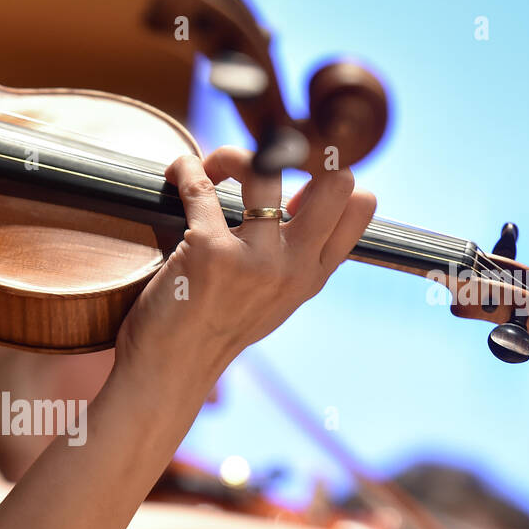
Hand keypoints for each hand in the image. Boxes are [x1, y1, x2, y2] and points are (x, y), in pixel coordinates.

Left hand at [114, 146, 375, 374]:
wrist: (168, 373)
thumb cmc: (212, 334)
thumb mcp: (273, 302)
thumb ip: (295, 260)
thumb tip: (306, 195)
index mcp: (311, 277)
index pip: (360, 207)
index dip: (331, 177)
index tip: (295, 175)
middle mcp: (292, 267)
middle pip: (333, 180)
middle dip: (298, 154)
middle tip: (259, 163)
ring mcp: (253, 259)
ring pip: (268, 169)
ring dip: (234, 155)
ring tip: (213, 168)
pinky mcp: (208, 252)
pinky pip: (201, 184)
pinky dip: (185, 168)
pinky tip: (177, 171)